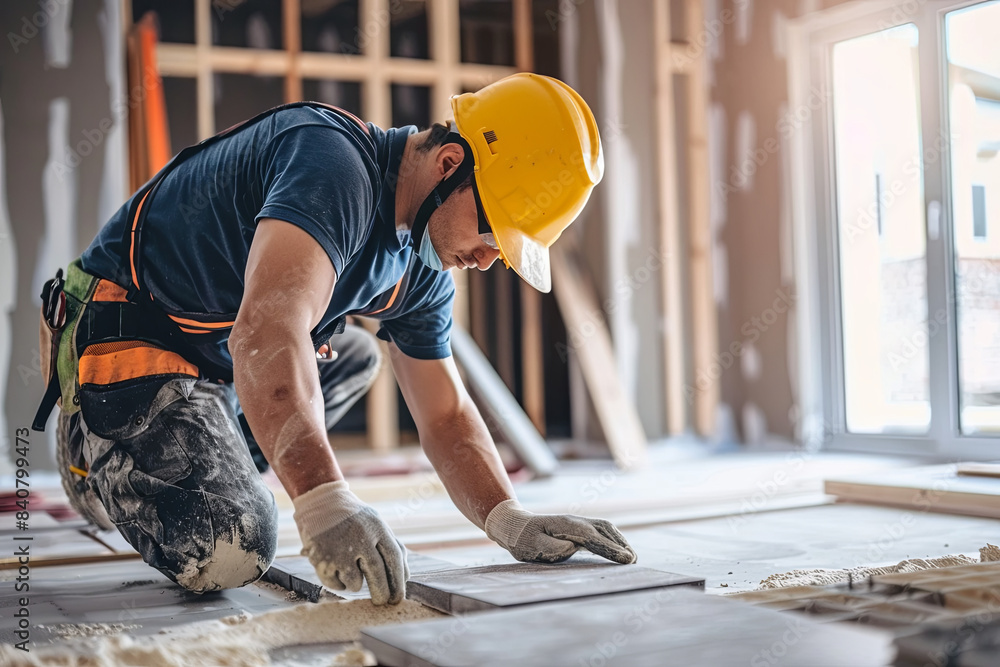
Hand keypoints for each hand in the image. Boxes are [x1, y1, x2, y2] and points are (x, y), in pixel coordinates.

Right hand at [292, 481, 408, 604]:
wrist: (321, 503)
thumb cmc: (354, 518)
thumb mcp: (376, 523)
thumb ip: (391, 546)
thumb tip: (405, 577)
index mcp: (376, 528)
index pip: (394, 559)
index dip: (398, 582)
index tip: (398, 598)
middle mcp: (360, 538)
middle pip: (377, 574)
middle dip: (382, 593)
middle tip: (382, 602)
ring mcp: (340, 550)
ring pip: (355, 583)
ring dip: (356, 585)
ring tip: (351, 571)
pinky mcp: (322, 560)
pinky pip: (336, 584)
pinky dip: (339, 583)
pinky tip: (336, 569)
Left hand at [485, 499, 636, 564]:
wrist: (514, 525)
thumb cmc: (521, 538)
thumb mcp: (529, 545)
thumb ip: (550, 547)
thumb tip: (572, 548)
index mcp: (564, 525)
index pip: (592, 537)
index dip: (610, 548)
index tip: (625, 559)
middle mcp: (575, 521)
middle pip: (604, 529)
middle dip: (620, 544)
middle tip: (634, 561)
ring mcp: (578, 523)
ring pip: (605, 528)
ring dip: (620, 541)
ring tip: (632, 558)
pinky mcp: (578, 528)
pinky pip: (601, 531)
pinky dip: (614, 539)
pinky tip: (620, 550)